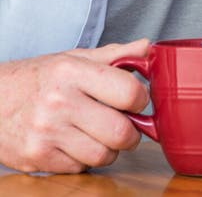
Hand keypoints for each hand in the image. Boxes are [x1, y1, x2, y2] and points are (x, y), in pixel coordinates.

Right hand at [0, 40, 149, 172]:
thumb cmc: (39, 78)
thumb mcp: (74, 58)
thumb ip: (114, 55)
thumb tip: (148, 49)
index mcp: (72, 72)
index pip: (129, 92)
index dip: (141, 99)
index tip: (136, 100)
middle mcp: (59, 102)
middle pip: (121, 132)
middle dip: (131, 131)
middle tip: (125, 123)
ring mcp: (47, 133)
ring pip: (104, 155)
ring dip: (109, 148)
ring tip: (99, 133)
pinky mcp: (38, 158)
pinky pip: (81, 168)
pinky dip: (85, 159)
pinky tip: (75, 142)